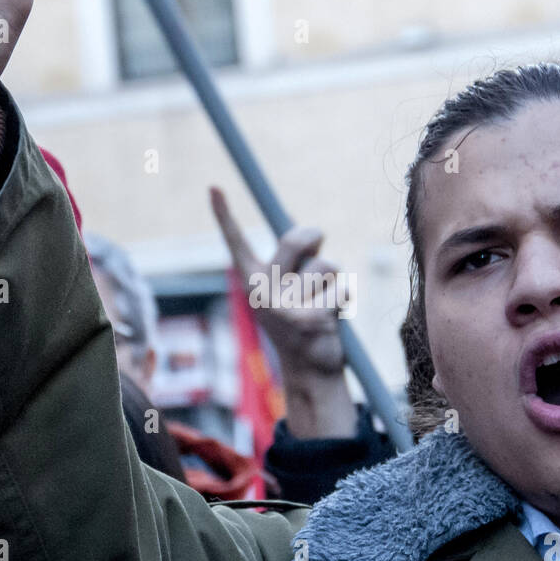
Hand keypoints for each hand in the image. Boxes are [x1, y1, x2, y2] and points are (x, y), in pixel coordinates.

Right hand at [210, 187, 356, 438]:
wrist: (309, 372)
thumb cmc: (300, 323)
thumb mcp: (287, 291)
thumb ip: (293, 263)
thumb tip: (309, 232)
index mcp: (251, 282)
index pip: (236, 243)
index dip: (224, 215)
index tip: (213, 188)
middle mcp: (261, 292)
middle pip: (294, 239)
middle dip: (313, 235)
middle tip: (319, 241)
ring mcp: (285, 306)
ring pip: (325, 264)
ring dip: (334, 278)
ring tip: (324, 302)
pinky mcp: (311, 319)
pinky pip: (342, 287)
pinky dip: (346, 298)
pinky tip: (334, 319)